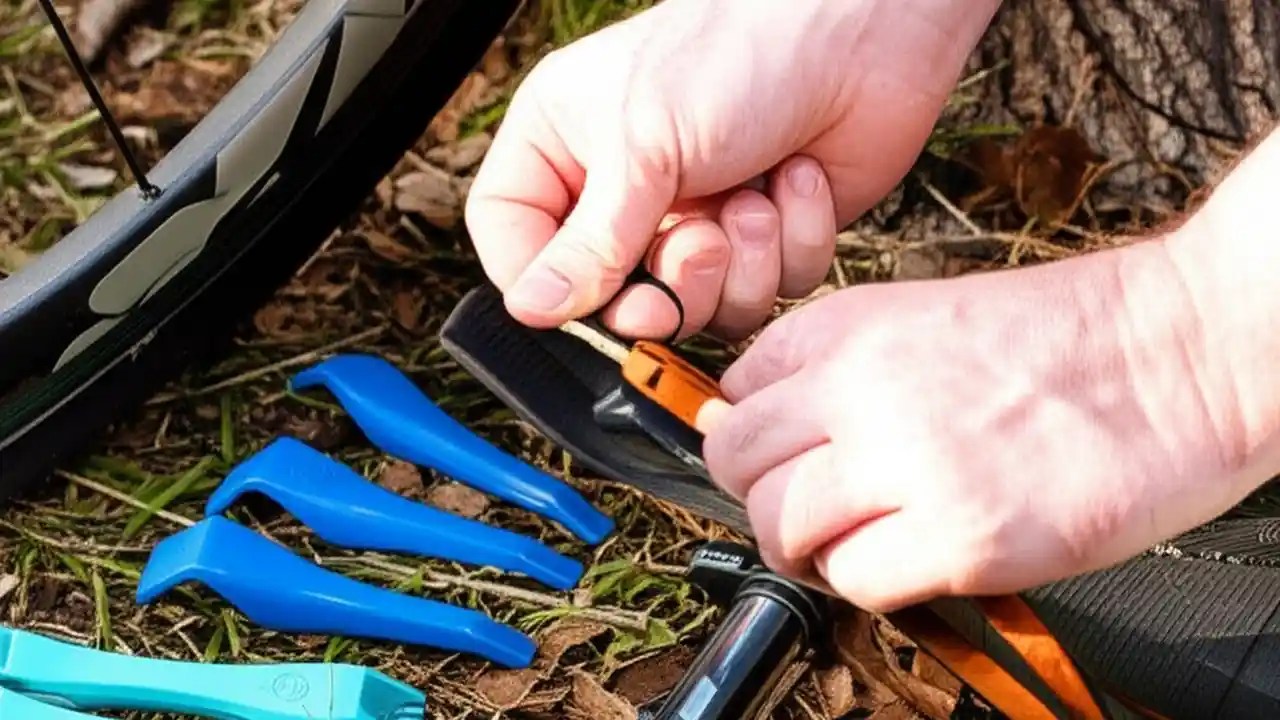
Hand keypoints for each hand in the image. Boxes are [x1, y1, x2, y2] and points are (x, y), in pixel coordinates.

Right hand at [465, 0, 1000, 339]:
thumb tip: (533, 307)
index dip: (541, 284)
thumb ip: (590, 241)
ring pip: (697, 308)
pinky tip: (797, 180)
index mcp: (565, 145)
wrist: (862, 32)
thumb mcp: (644, 145)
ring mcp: (698, 219)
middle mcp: (627, 191)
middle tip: (696, 252)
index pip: (512, 242)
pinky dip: (792, 241)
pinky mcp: (767, 240)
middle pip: (612, 298)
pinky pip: (767, 292)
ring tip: (755, 195)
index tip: (579, 301)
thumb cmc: (739, 52)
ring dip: (738, 261)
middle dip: (666, 286)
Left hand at [700, 237, 1268, 611]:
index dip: (755, 434)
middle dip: (762, 494)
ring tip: (850, 542)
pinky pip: (854, 580)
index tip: (777, 456)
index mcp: (851, 325)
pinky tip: (906, 558)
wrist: (1184, 351)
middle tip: (802, 510)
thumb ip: (851, 370)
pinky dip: (865, 581)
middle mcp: (861, 387)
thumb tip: (793, 435)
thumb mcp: (929, 316)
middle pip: (738, 461)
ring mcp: (907, 463)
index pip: (737, 388)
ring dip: (804, 547)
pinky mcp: (961, 537)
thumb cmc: (1076, 338)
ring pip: (780, 526)